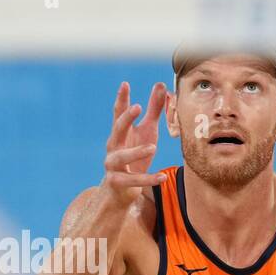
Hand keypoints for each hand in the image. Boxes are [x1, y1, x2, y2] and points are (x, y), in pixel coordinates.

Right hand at [101, 81, 167, 206]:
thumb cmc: (134, 156)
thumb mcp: (147, 132)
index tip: (125, 84)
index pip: (119, 114)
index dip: (121, 99)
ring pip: (122, 157)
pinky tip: (162, 177)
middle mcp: (113, 147)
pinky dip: (148, 179)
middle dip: (125, 119)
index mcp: (120, 134)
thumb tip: (160, 85)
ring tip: (153, 147)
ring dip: (136, 152)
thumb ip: (153, 110)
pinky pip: (133, 180)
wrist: (119, 190)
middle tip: (137, 107)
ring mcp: (113, 165)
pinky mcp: (118, 182)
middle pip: (117, 130)